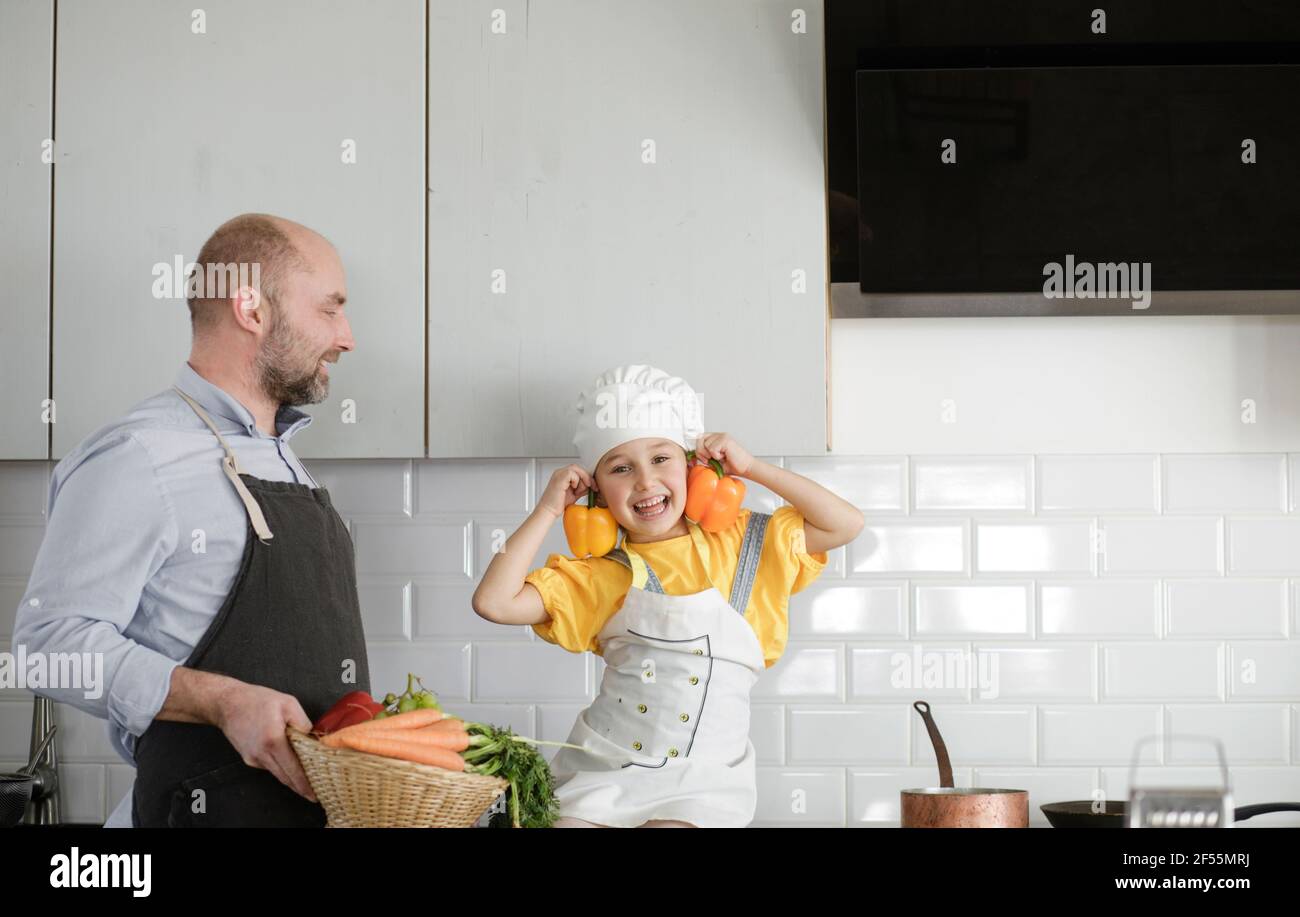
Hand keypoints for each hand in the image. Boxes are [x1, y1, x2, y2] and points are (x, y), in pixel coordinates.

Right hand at [213, 681, 317, 801]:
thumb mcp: (288, 703)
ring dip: (290, 778)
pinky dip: (279, 767)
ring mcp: (253, 758)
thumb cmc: (257, 701)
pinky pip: (268, 766)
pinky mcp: (248, 758)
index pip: (292, 770)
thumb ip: (303, 722)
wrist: (228, 704)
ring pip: (276, 773)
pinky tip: (288, 763)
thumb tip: (312, 738)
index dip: (304, 784)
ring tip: (305, 781)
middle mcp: (261, 754)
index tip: (313, 795)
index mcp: (273, 741)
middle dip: (299, 787)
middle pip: (284, 777)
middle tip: (314, 794)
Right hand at [537, 463, 594, 519]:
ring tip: (578, 491)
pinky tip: (573, 489)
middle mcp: (560, 473)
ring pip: (576, 469)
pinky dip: (576, 481)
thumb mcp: (574, 494)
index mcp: (562, 475)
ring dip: (582, 480)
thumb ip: (582, 488)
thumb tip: (591, 485)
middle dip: (587, 477)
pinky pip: (572, 474)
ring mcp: (558, 474)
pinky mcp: (559, 478)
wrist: (549, 511)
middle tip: (592, 487)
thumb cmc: (558, 504)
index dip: (587, 477)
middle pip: (578, 468)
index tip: (594, 486)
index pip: (578, 470)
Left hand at [691, 432, 753, 477]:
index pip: (700, 437)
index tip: (702, 459)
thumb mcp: (715, 462)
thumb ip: (705, 457)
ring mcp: (723, 436)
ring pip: (705, 444)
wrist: (746, 468)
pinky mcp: (725, 440)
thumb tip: (692, 458)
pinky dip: (716, 456)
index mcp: (717, 438)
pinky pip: (712, 448)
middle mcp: (720, 435)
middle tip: (709, 460)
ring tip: (721, 458)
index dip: (698, 448)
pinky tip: (725, 457)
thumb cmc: (733, 466)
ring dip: (711, 455)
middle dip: (701, 452)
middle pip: (700, 438)